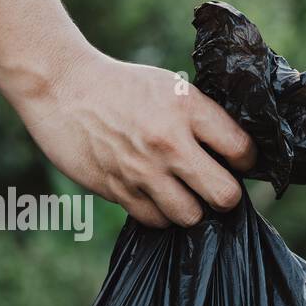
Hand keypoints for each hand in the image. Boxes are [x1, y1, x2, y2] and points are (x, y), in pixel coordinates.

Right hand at [12, 47, 256, 227]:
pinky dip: (159, 213)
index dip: (246, 161)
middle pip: (224, 195)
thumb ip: (202, 119)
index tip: (237, 161)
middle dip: (225, 196)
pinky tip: (154, 195)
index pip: (242, 151)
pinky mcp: (117, 188)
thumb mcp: (169, 87)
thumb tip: (236, 155)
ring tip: (182, 192)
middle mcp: (169, 142)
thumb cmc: (121, 86)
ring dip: (191, 209)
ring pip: (191, 216)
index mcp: (187, 108)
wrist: (60, 85)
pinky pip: (155, 220)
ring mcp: (142, 169)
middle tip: (216, 188)